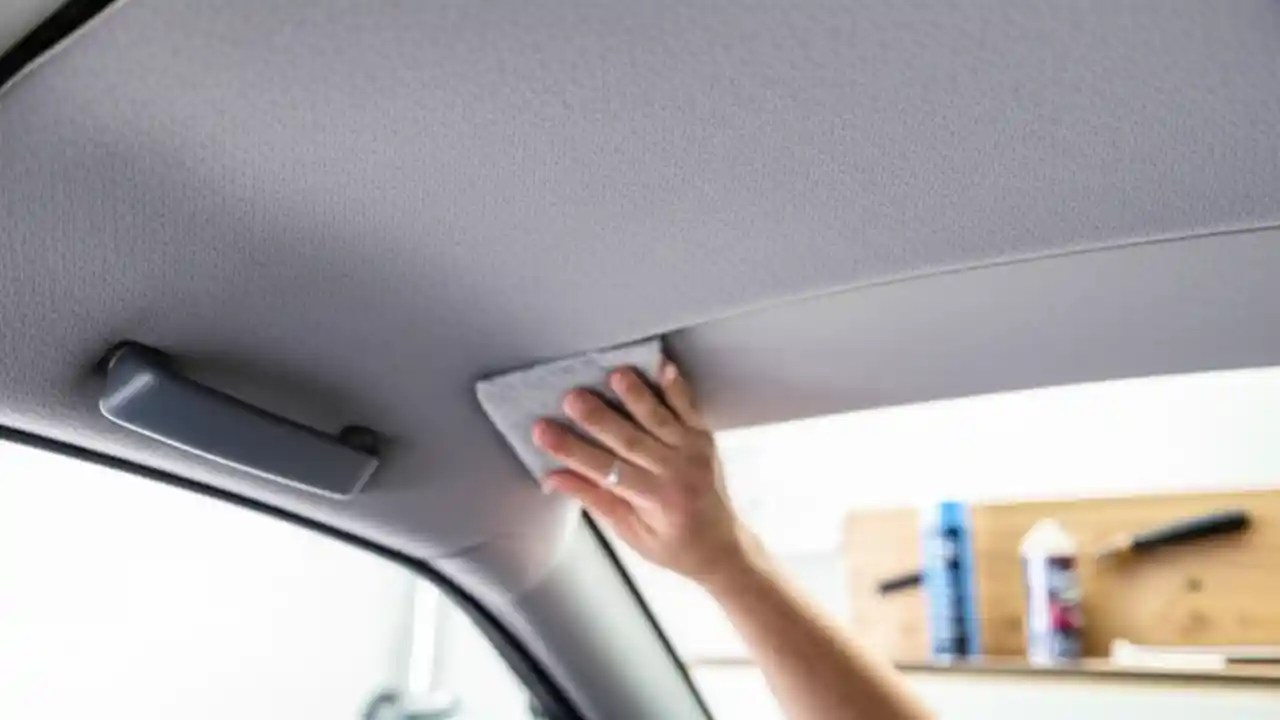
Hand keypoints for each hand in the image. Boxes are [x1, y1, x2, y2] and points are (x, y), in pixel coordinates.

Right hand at [532, 360, 756, 586]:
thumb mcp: (629, 531)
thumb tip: (552, 477)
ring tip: (614, 374)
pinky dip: (675, 387)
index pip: (604, 471)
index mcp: (654, 500)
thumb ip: (594, 499)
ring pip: (659, 418)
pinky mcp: (704, 437)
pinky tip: (662, 366)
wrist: (724, 546)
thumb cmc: (673, 544)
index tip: (542, 431)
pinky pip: (688, 408)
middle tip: (570, 398)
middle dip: (598, 418)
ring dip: (635, 395)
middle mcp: (675, 473)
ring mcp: (693, 451)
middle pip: (629, 440)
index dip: (572, 450)